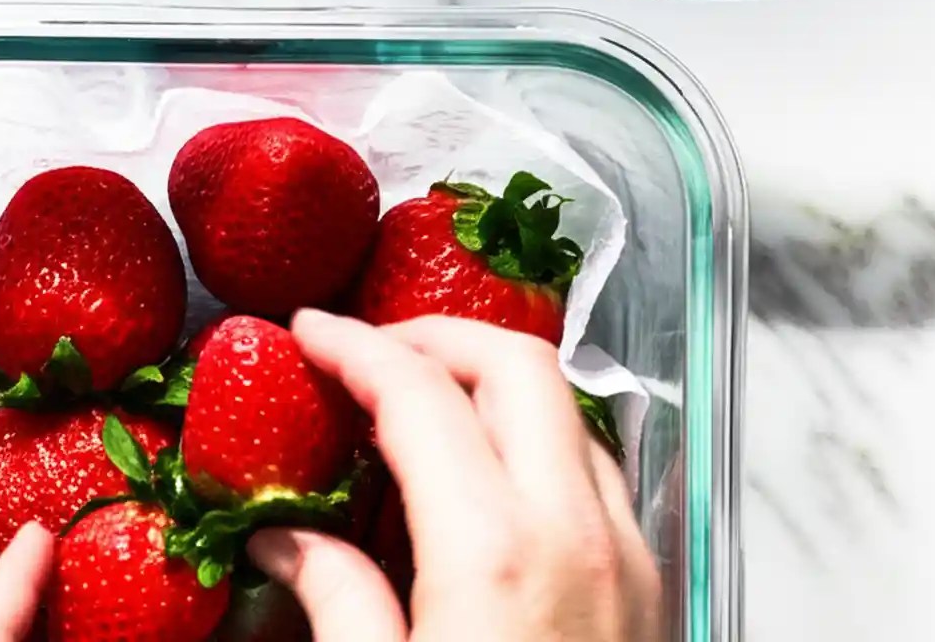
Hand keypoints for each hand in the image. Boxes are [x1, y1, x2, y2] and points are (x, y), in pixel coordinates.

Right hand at [249, 311, 661, 641]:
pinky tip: (491, 472)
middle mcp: (576, 531)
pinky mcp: (651, 584)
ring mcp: (628, 553)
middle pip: (516, 364)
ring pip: (567, 407)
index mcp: (494, 552)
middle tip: (369, 351)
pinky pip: (598, 467)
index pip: (419, 394)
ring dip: (494, 381)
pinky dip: (540, 436)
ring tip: (424, 401)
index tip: (308, 334)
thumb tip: (284, 542)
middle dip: (435, 335)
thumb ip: (337, 599)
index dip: (354, 348)